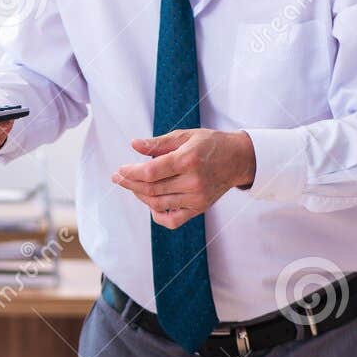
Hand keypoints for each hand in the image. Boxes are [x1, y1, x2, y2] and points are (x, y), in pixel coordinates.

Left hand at [112, 128, 255, 229]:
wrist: (238, 159)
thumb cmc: (209, 144)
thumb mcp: (185, 135)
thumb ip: (157, 143)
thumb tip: (133, 145)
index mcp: (187, 160)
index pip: (150, 172)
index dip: (131, 173)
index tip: (120, 170)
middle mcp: (193, 182)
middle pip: (151, 189)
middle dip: (130, 184)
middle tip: (118, 178)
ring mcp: (197, 198)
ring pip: (158, 204)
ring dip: (140, 196)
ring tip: (133, 186)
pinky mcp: (199, 208)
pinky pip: (172, 220)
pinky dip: (157, 215)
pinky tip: (150, 204)